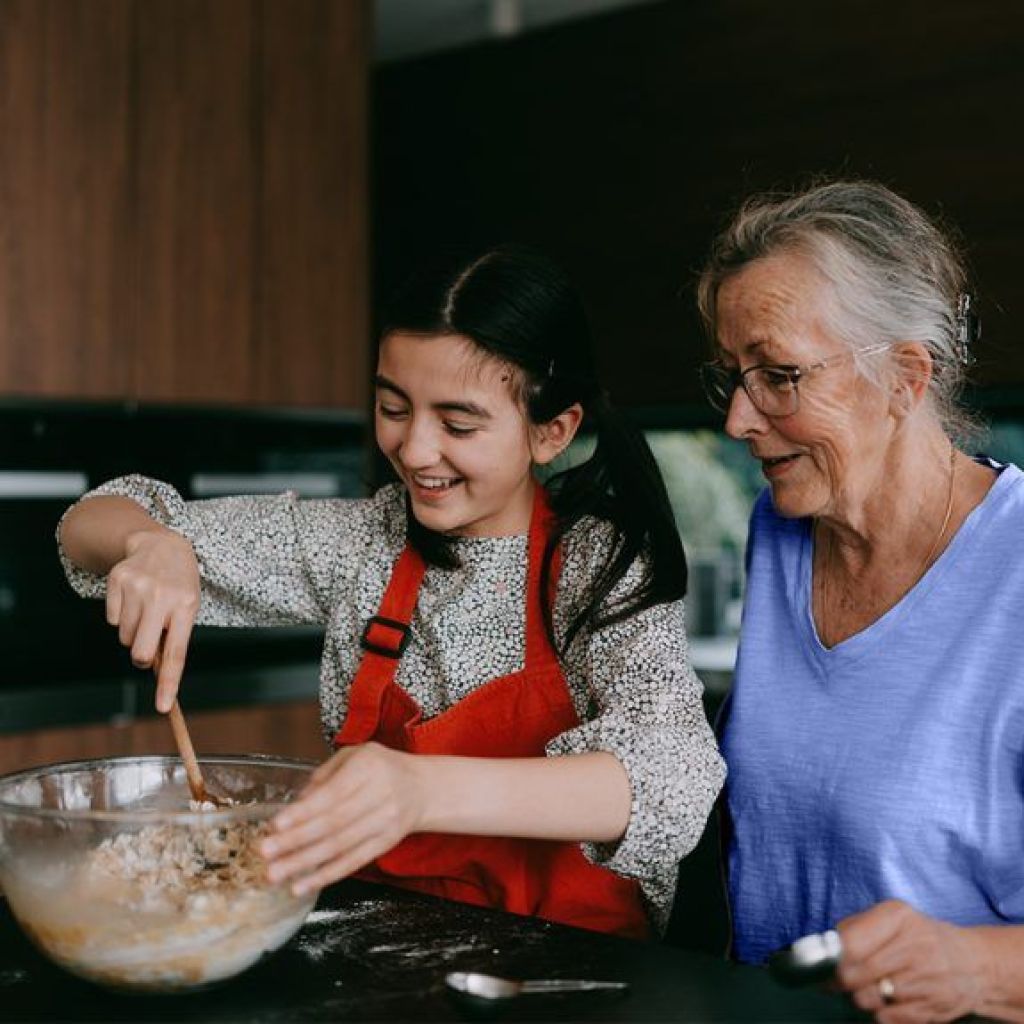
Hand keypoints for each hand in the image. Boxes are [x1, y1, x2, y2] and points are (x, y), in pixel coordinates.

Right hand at [105, 527, 199, 711]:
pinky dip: (121, 616)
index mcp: (187, 606)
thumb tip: (157, 671)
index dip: (168, 683)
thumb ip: (175, 635)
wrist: (161, 544)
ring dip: (134, 632)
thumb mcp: (189, 605)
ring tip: (147, 610)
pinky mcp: (117, 581)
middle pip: (141, 652)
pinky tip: (133, 598)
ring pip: (125, 637)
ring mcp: (138, 587)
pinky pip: (112, 620)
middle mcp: (162, 597)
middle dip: (143, 657)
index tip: (163, 707)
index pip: (176, 653)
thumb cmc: (179, 584)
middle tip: (149, 645)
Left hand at [260, 742, 426, 894]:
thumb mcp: (353, 756)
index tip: (275, 825)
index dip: (303, 812)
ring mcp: (386, 821)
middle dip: (296, 841)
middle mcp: (380, 794)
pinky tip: (303, 884)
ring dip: (305, 863)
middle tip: (266, 853)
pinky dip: (327, 875)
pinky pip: (354, 861)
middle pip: (334, 823)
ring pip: (341, 847)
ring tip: (276, 874)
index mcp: (368, 767)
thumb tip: (294, 806)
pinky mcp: (387, 843)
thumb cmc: (379, 768)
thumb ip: (323, 777)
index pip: (332, 794)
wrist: (422, 787)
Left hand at [835, 900, 984, 1021]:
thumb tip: (822, 947)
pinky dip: (878, 1013)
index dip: (828, 958)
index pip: (850, 944)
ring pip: (867, 999)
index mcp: (898, 917)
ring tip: (864, 988)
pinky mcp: (931, 1010)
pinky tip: (885, 1001)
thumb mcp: (893, 918)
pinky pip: (886, 1019)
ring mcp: (924, 982)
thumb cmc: (921, 937)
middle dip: (837, 981)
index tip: (816, 964)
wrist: (974, 964)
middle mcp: (913, 948)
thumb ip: (856, 928)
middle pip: (854, 975)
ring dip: (858, 997)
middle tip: (832, 981)